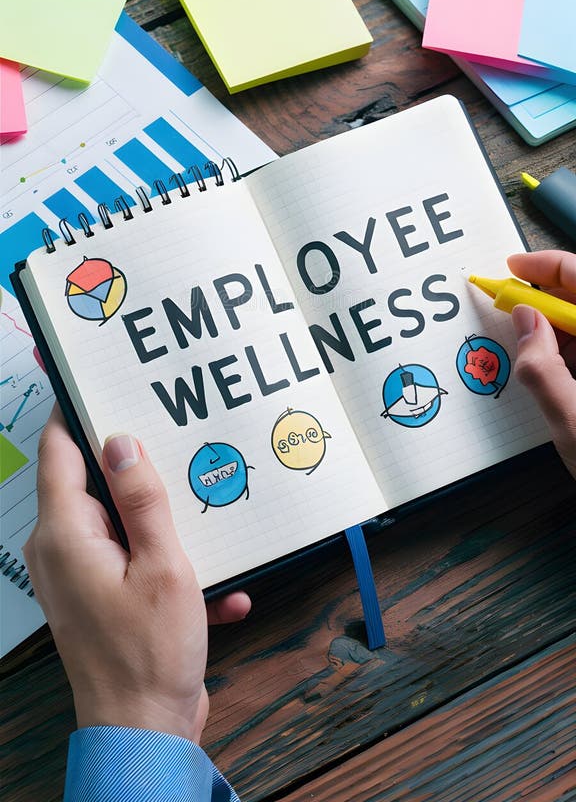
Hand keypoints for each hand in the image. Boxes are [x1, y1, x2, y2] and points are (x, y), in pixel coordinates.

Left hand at [24, 406, 250, 742]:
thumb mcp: (162, 565)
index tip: (101, 380)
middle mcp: (62, 549)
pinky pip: (133, 558)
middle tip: (176, 436)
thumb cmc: (149, 655)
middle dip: (134, 462)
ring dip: (161, 516)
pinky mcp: (101, 594)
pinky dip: (169, 562)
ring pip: (119, 518)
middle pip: (91, 480)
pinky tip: (216, 585)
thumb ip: (142, 498)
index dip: (76, 410)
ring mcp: (80, 573)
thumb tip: (121, 440)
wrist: (145, 732)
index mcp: (67, 534)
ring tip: (205, 508)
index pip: (59, 450)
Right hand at [508, 250, 575, 479]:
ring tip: (531, 352)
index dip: (547, 267)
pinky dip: (569, 355)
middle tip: (509, 309)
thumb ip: (541, 365)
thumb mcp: (571, 419)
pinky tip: (554, 373)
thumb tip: (523, 320)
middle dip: (546, 302)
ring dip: (557, 333)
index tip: (512, 268)